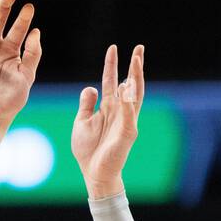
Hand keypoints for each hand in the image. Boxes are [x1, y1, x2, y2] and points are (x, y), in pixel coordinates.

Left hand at [71, 43, 144, 191]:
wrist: (93, 173)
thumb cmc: (88, 150)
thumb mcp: (82, 122)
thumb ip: (87, 104)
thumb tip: (91, 87)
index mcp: (108, 108)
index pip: (111, 81)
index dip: (111, 65)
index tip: (113, 48)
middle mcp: (120, 111)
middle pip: (129, 84)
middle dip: (134, 66)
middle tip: (139, 47)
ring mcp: (126, 121)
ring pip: (134, 95)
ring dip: (136, 77)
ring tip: (137, 60)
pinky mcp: (128, 133)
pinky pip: (129, 114)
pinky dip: (128, 101)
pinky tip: (127, 86)